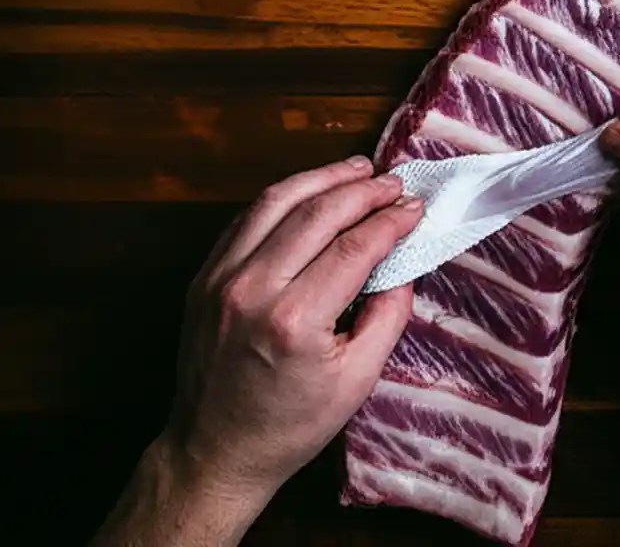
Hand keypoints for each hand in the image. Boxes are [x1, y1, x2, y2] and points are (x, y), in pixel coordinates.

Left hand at [163, 156, 422, 506]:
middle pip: (315, 213)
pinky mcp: (203, 277)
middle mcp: (251, 289)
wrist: (216, 450)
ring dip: (321, 178)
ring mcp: (219, 278)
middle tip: (394, 182)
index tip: (416, 208)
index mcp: (294, 320)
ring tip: (357, 169)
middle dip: (362, 190)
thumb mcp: (357, 381)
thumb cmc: (291, 425)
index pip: (354, 247)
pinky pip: (246, 219)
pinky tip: (312, 193)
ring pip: (275, 202)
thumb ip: (387, 317)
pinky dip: (283, 198)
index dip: (390, 220)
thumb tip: (402, 263)